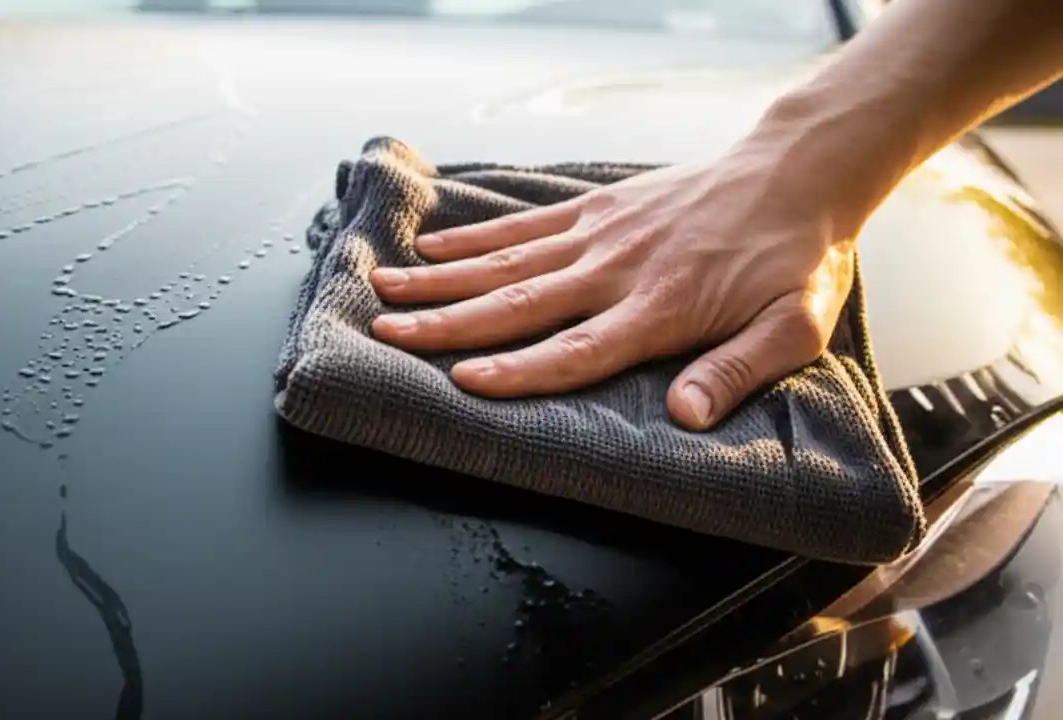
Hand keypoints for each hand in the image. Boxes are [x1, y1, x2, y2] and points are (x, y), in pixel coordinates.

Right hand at [368, 154, 857, 430]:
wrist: (797, 173)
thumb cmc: (796, 259)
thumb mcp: (793, 326)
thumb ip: (738, 371)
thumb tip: (686, 418)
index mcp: (661, 309)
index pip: (576, 349)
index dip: (519, 369)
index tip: (463, 379)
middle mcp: (616, 271)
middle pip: (519, 302)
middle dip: (447, 320)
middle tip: (388, 332)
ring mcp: (600, 234)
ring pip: (507, 261)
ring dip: (442, 277)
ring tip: (386, 286)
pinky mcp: (597, 207)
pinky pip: (526, 224)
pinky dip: (476, 236)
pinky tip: (433, 244)